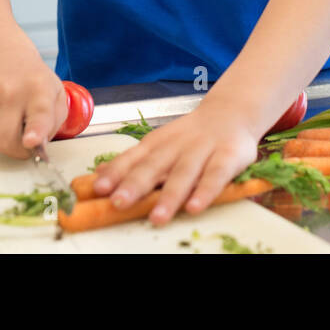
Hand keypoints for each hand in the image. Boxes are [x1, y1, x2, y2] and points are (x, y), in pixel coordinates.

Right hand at [0, 39, 66, 158]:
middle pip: (7, 138)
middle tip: (24, 145)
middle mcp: (11, 90)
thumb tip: (38, 147)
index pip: (38, 114)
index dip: (34, 131)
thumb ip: (52, 123)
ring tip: (10, 126)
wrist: (4, 57)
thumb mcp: (56, 96)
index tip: (30, 142)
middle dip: (17, 151)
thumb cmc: (34, 82)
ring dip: (1, 143)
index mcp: (39, 89)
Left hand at [92, 99, 260, 224]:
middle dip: (135, 185)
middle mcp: (177, 145)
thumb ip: (133, 161)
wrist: (231, 112)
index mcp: (158, 142)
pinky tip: (195, 207)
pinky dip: (205, 191)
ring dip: (170, 196)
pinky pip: (216, 175)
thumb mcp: (160, 143)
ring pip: (184, 173)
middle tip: (119, 203)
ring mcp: (203, 149)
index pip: (133, 157)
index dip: (116, 173)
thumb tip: (99, 175)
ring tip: (157, 217)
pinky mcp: (228, 156)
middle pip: (154, 165)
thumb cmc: (191, 136)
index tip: (99, 189)